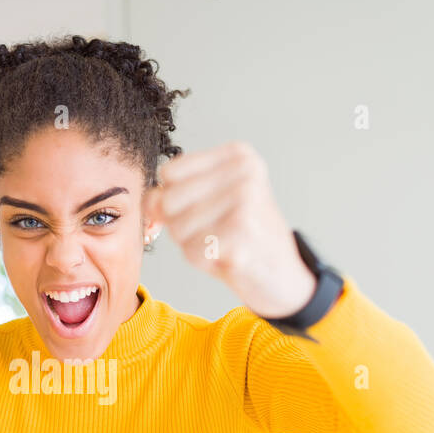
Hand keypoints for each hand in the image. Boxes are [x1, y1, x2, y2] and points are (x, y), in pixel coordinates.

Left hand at [142, 140, 315, 317]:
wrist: (282, 277)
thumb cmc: (242, 238)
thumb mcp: (208, 205)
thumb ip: (173, 195)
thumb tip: (151, 201)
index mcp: (238, 155)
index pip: (169, 173)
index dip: (172, 200)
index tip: (203, 212)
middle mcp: (244, 171)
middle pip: (170, 200)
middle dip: (181, 226)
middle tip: (214, 233)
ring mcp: (246, 200)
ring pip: (178, 228)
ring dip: (193, 246)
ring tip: (223, 245)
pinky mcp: (242, 233)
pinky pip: (192, 252)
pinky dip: (203, 262)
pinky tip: (228, 257)